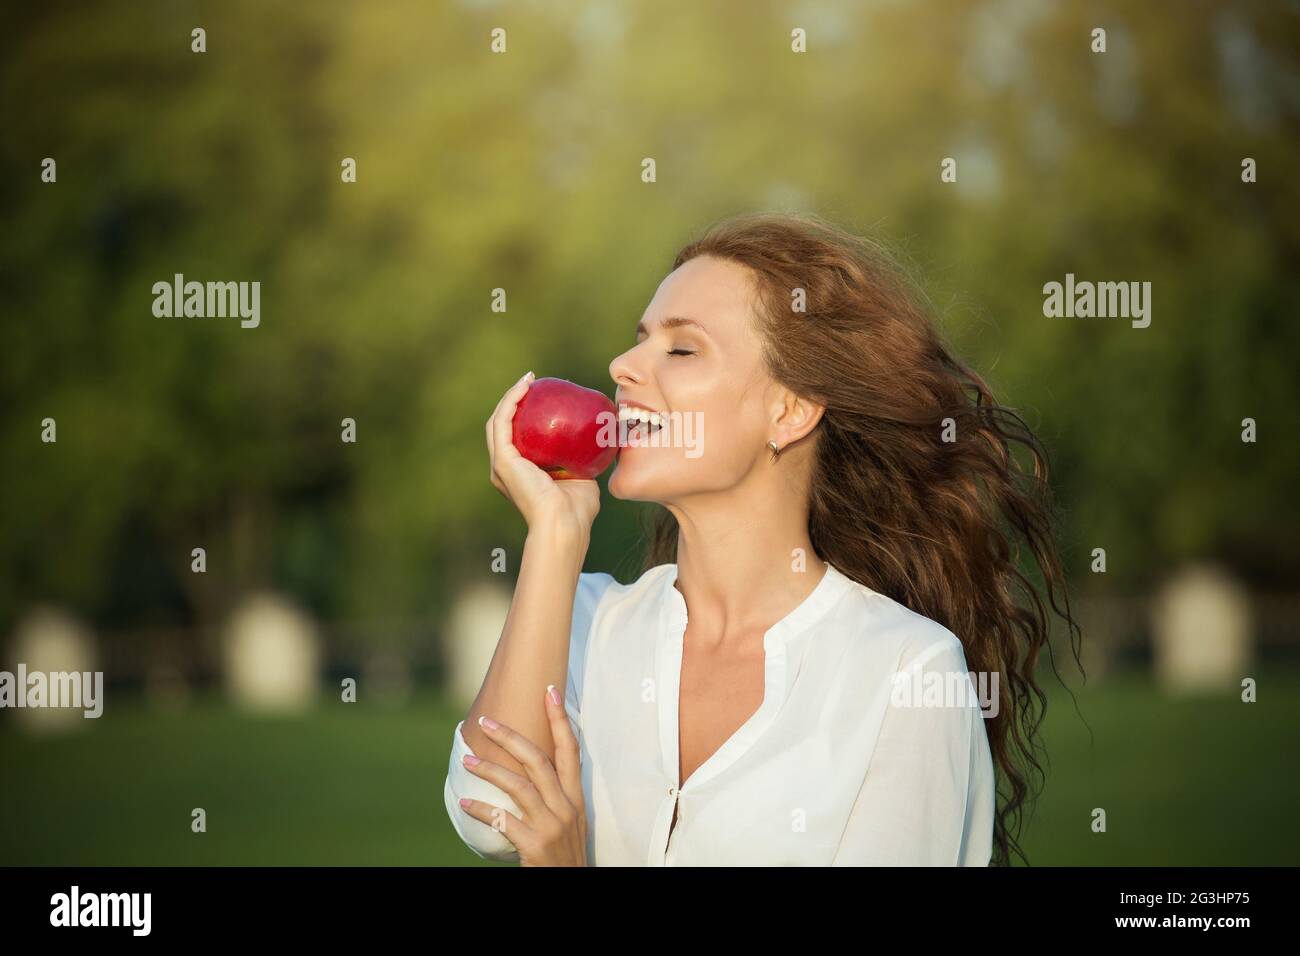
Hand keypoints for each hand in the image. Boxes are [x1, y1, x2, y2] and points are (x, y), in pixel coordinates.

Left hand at [456, 685, 588, 866]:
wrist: (572, 887)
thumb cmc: (563, 855)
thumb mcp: (567, 821)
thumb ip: (552, 798)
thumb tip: (524, 772)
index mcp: (575, 798)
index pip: (571, 750)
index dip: (560, 720)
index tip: (549, 692)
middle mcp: (566, 807)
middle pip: (538, 760)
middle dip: (510, 737)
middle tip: (485, 722)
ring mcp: (552, 826)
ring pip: (518, 786)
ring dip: (489, 770)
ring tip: (467, 760)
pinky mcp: (535, 845)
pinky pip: (502, 820)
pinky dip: (481, 809)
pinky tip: (465, 802)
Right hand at [486, 371, 599, 535]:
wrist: (565, 525)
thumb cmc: (577, 511)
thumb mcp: (583, 478)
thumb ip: (584, 462)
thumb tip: (601, 443)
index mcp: (521, 473)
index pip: (517, 438)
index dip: (524, 415)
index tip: (542, 395)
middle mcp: (506, 468)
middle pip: (503, 425)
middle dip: (514, 400)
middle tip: (533, 382)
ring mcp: (501, 464)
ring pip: (498, 421)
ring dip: (511, 396)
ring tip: (528, 379)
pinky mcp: (503, 460)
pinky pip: (503, 422)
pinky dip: (511, 401)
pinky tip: (525, 387)